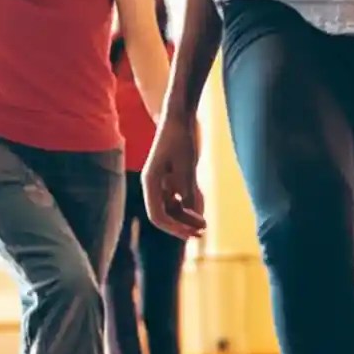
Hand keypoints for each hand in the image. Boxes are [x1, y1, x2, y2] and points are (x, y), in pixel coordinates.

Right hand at [142, 114, 206, 240]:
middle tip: (201, 234)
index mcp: (150, 183)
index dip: (173, 228)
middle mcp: (152, 186)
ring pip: (171, 210)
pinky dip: (188, 208)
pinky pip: (177, 201)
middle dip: (181, 226)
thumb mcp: (187, 166)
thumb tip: (193, 214)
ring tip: (204, 226)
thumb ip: (188, 190)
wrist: (178, 119)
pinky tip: (201, 212)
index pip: (157, 216)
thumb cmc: (181, 139)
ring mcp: (160, 184)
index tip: (191, 233)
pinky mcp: (169, 180)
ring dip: (185, 219)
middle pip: (163, 216)